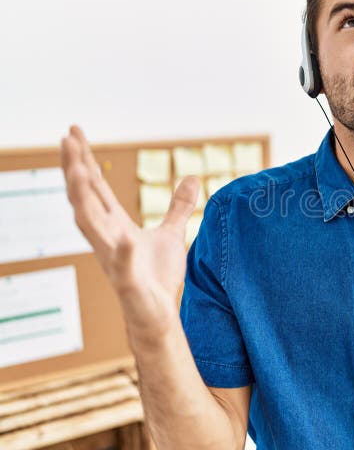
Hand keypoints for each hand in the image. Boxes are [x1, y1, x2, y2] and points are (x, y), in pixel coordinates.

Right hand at [61, 126, 199, 340]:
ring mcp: (114, 259)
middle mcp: (108, 238)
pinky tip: (126, 238)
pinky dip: (123, 252)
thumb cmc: (157, 278)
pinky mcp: (129, 283)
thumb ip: (179, 207)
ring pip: (92, 227)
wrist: (158, 317)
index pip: (96, 187)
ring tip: (78, 172)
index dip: (84, 160)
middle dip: (74, 169)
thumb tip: (192, 177)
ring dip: (84, 200)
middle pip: (86, 198)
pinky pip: (123, 266)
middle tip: (65, 139)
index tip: (72, 132)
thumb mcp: (172, 235)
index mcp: (115, 225)